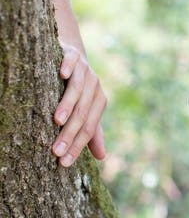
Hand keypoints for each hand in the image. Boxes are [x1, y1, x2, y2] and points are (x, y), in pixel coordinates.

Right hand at [52, 42, 106, 166]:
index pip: (89, 128)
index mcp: (99, 101)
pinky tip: (61, 75)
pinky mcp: (73, 55)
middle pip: (83, 113)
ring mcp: (84, 70)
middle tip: (56, 151)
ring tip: (58, 121)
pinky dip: (68, 67)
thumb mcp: (87, 110)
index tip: (63, 162)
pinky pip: (72, 62)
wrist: (74, 56)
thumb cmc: (79, 89)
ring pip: (77, 90)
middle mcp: (94, 86)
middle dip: (70, 134)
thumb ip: (93, 132)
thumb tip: (102, 157)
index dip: (77, 146)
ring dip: (68, 105)